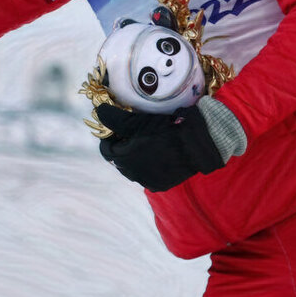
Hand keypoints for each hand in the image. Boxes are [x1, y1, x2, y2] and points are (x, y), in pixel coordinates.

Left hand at [95, 103, 225, 191]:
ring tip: (142, 146)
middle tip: (129, 136)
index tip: (115, 130)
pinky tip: (154, 157)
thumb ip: (115, 118)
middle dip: (120, 148)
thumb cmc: (165, 130)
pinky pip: (147, 177)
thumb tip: (98, 112)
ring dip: (132, 160)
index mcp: (124, 158)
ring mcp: (147, 181)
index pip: (106, 150)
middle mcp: (133, 173)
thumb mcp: (138, 121)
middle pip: (118, 160)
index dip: (108, 139)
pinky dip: (146, 168)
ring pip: (131, 170)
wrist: (197, 144)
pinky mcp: (161, 185)